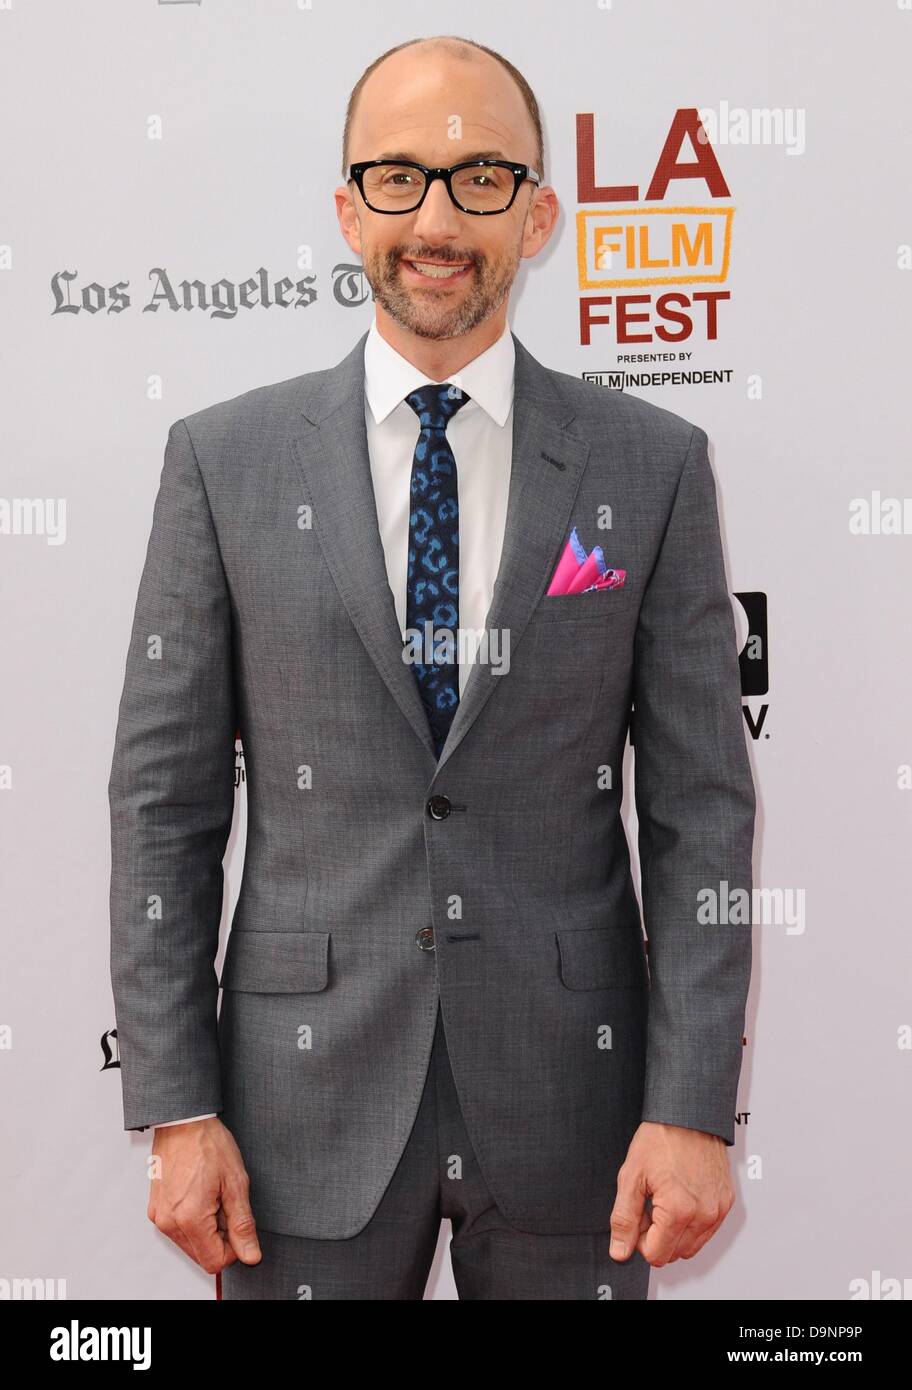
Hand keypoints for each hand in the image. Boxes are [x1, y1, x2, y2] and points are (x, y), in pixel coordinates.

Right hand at [147, 1117, 262, 1273]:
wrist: (183, 1122)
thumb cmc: (208, 1144)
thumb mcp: (236, 1183)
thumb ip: (243, 1224)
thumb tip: (251, 1254)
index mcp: (190, 1218)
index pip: (215, 1262)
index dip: (233, 1248)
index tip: (238, 1223)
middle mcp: (169, 1222)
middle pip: (201, 1256)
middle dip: (219, 1238)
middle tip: (226, 1204)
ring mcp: (160, 1217)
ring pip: (190, 1244)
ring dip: (206, 1229)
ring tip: (212, 1196)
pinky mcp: (156, 1210)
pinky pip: (178, 1230)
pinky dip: (192, 1221)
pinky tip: (199, 1195)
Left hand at [609, 1121, 734, 1265]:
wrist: (689, 1114)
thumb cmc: (662, 1137)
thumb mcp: (631, 1176)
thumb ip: (624, 1218)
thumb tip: (620, 1250)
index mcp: (679, 1211)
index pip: (656, 1255)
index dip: (640, 1240)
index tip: (638, 1217)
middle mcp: (704, 1214)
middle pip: (675, 1253)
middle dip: (657, 1236)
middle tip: (650, 1205)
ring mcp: (718, 1210)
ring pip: (692, 1246)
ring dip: (675, 1232)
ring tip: (665, 1200)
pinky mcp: (726, 1202)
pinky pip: (707, 1230)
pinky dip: (692, 1223)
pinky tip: (681, 1197)